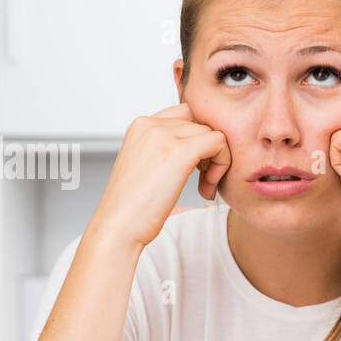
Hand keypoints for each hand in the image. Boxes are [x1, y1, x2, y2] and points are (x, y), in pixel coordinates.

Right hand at [90, 102, 229, 248]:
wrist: (118, 227)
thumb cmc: (133, 206)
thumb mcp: (146, 166)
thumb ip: (165, 148)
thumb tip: (198, 146)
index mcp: (140, 125)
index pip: (184, 113)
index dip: (196, 138)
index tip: (194, 166)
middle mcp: (149, 124)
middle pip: (200, 122)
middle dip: (208, 150)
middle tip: (202, 179)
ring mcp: (163, 135)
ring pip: (211, 132)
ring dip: (216, 161)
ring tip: (203, 186)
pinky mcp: (180, 151)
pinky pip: (219, 142)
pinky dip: (222, 164)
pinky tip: (207, 187)